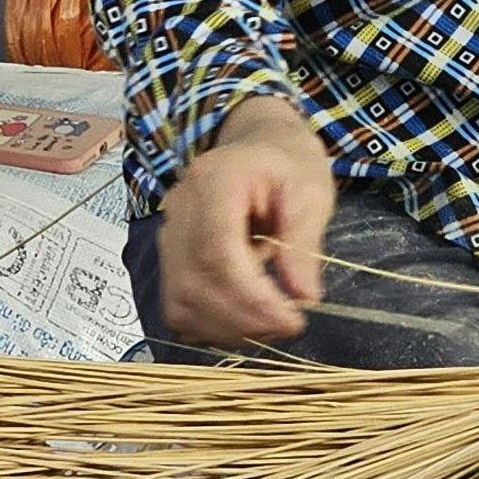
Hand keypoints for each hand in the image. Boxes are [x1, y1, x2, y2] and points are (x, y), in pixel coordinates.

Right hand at [154, 97, 336, 347]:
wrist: (258, 149)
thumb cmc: (287, 167)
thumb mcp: (310, 193)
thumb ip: (304, 243)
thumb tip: (303, 295)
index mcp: (214, 180)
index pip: (215, 250)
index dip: (250, 296)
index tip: (290, 319)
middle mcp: (180, 208)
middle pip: (194, 282)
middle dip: (243, 318)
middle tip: (288, 326)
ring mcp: (169, 235)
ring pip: (182, 301)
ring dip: (228, 328)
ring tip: (272, 325)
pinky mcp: (170, 260)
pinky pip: (179, 308)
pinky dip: (212, 326)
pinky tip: (247, 321)